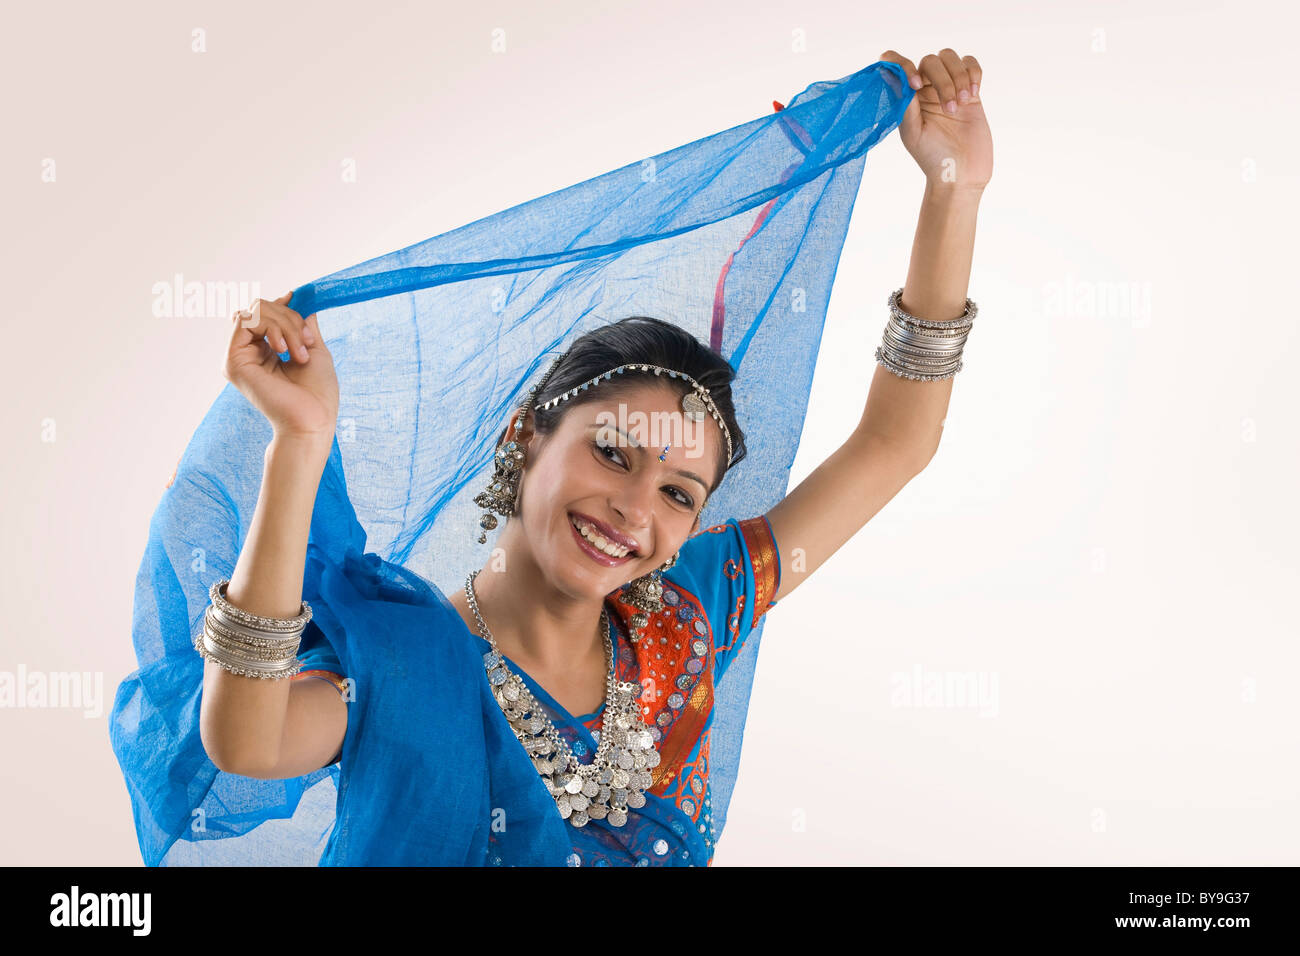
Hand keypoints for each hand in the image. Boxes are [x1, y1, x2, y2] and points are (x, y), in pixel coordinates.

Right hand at [224, 291, 338, 441]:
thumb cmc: (318, 393)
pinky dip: (272, 327)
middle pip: (260, 307)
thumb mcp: (313, 348)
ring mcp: (237, 356)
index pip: (263, 313)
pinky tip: (283, 350)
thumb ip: (302, 324)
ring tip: (299, 353)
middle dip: (290, 318)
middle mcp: (246, 352)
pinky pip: (247, 320)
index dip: (280, 304)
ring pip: (255, 310)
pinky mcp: (233, 360)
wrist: (313, 420)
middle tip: (307, 344)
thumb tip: (296, 297)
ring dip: (286, 325)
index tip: (297, 301)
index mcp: (263, 351)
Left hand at [880, 48, 991, 190]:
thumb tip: (894, 76)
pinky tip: (972, 94)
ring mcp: (948, 88)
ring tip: (960, 105)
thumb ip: (905, 105)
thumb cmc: (932, 158)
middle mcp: (924, 89)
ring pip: (950, 57)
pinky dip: (972, 73)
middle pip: (930, 61)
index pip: (897, 64)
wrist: (961, 174)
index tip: (915, 84)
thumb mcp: (913, 133)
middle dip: (941, 81)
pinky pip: (971, 65)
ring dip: (957, 78)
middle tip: (949, 110)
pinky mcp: (970, 92)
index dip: (904, 64)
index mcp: (906, 98)